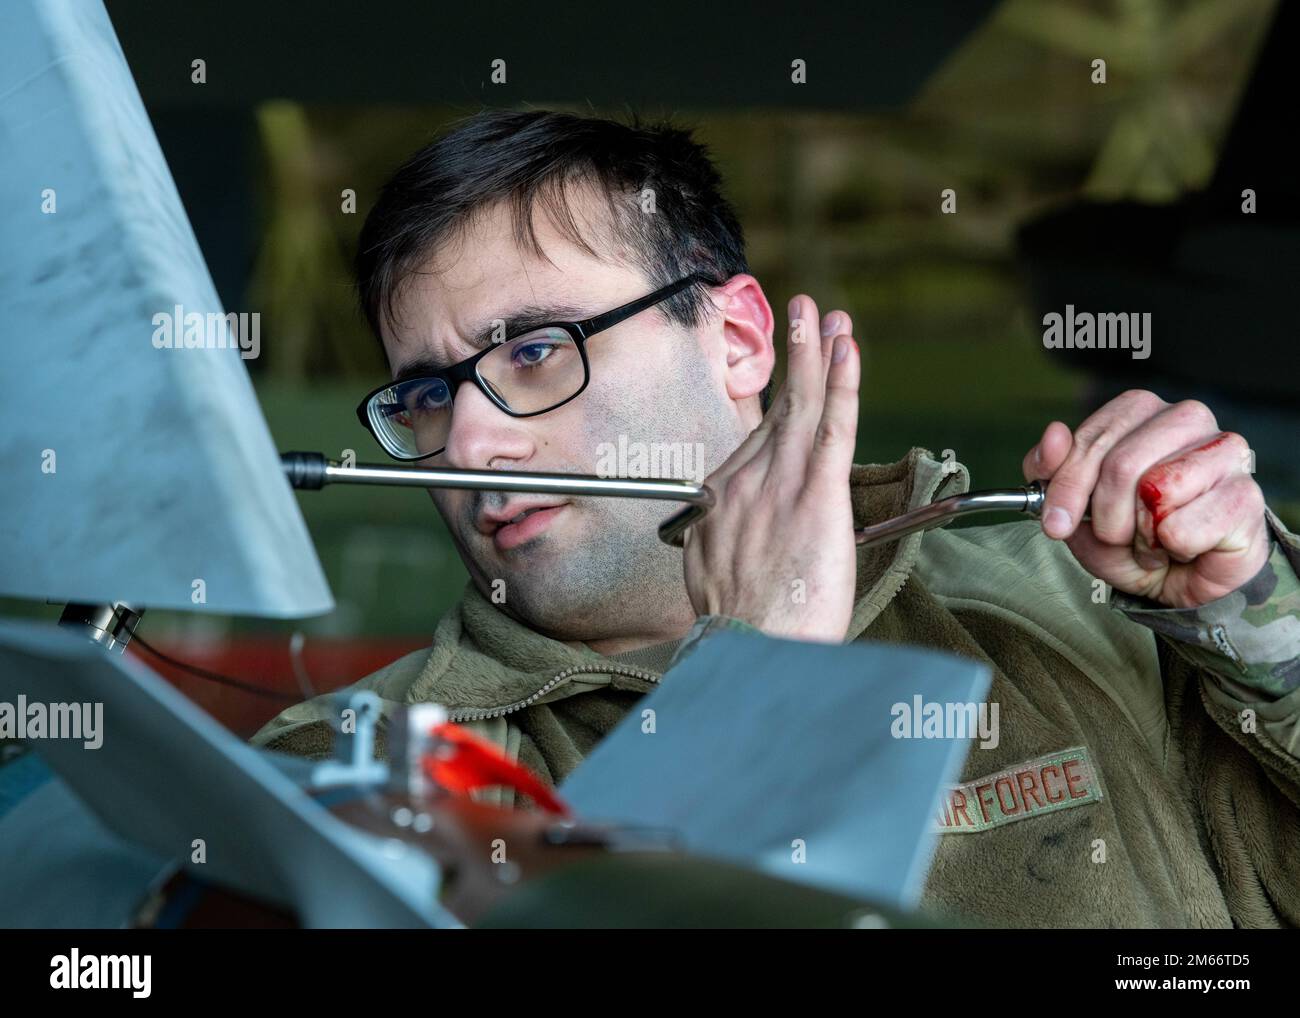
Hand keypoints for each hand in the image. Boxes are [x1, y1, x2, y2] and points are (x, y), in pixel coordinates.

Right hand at [682, 295, 860, 641]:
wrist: (752, 652)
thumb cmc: (743, 632)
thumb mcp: (714, 583)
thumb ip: (725, 549)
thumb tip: (735, 543)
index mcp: (721, 505)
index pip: (755, 448)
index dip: (778, 414)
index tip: (793, 391)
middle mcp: (743, 485)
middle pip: (776, 413)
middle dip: (794, 358)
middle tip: (803, 315)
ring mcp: (780, 485)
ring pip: (802, 406)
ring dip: (815, 354)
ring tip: (825, 316)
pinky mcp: (817, 495)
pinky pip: (832, 426)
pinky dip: (840, 382)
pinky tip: (846, 348)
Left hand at [1024, 390, 1268, 607]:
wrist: (1180, 578)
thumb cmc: (1128, 533)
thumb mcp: (1074, 505)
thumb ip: (1052, 468)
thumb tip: (1054, 433)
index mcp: (1142, 411)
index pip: (1094, 437)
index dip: (1068, 486)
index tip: (1056, 522)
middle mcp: (1187, 419)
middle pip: (1122, 464)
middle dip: (1105, 516)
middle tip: (1114, 537)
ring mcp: (1225, 452)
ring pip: (1156, 492)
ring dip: (1140, 534)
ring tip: (1153, 538)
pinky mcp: (1245, 494)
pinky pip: (1183, 527)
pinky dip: (1171, 549)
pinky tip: (1184, 546)